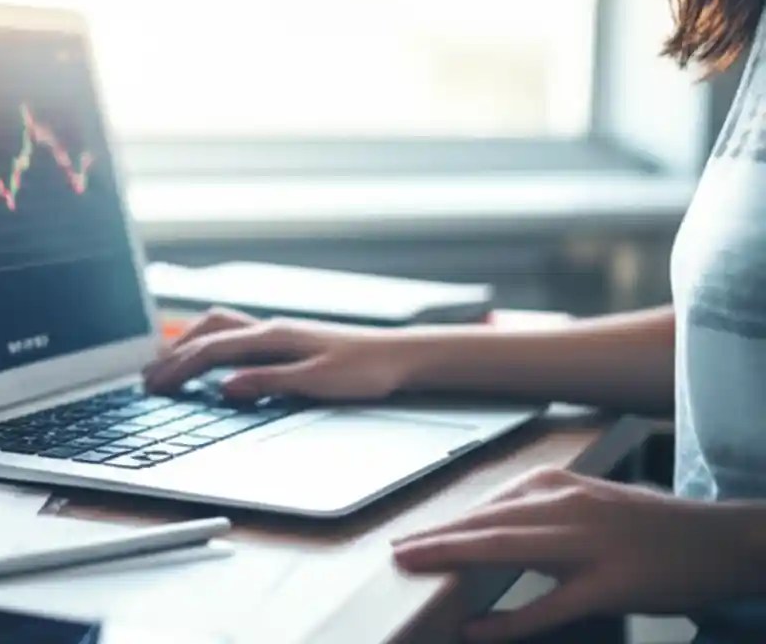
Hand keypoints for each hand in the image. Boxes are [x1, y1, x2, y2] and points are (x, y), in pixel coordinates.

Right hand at [143, 307, 414, 399]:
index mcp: (274, 337)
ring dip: (189, 341)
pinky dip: (212, 341)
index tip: (152, 386)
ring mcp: (279, 331)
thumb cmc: (366, 370)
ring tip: (168, 363)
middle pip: (207, 332)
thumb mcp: (317, 383)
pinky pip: (236, 333)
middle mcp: (271, 328)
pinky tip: (212, 357)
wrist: (402, 356)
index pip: (212, 350)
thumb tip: (225, 386)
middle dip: (173, 354)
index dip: (178, 368)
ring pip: (220, 326)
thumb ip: (269, 382)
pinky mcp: (288, 339)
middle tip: (147, 378)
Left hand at [392, 467, 762, 641]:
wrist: (719, 541)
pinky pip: (548, 604)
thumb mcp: (588, 504)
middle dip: (437, 536)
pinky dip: (508, 618)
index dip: (447, 522)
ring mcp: (587, 544)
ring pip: (505, 548)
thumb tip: (488, 526)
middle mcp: (567, 507)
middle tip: (396, 550)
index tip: (413, 534)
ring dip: (453, 556)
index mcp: (559, 487)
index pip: (489, 504)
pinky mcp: (608, 584)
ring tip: (414, 567)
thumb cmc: (649, 527)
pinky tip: (477, 630)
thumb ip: (539, 511)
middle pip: (487, 522)